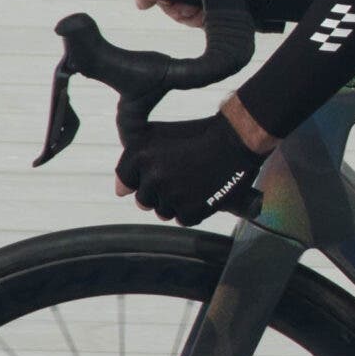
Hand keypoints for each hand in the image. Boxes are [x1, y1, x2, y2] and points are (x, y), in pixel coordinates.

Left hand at [113, 105, 266, 224]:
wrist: (234, 142)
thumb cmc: (196, 136)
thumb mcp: (159, 136)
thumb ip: (133, 161)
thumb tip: (119, 192)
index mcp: (140, 155)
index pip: (125, 181)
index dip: (143, 178)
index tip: (161, 169)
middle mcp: (152, 177)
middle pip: (143, 200)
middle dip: (159, 192)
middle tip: (181, 176)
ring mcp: (171, 195)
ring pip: (163, 212)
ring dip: (175, 202)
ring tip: (194, 183)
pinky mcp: (190, 211)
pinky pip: (182, 219)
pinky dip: (193, 210)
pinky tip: (203, 193)